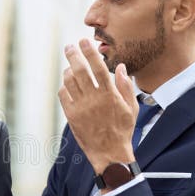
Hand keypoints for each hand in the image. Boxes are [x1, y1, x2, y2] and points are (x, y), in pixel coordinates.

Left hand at [58, 38, 137, 172]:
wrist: (109, 153)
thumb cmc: (123, 130)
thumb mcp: (131, 108)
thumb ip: (126, 86)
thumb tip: (120, 66)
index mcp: (110, 95)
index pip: (98, 68)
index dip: (90, 53)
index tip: (85, 41)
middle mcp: (94, 99)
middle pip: (80, 70)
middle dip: (73, 55)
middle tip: (69, 47)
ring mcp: (81, 108)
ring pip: (69, 81)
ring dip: (68, 70)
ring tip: (70, 66)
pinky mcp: (71, 116)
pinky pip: (63, 95)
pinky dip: (64, 86)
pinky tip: (68, 84)